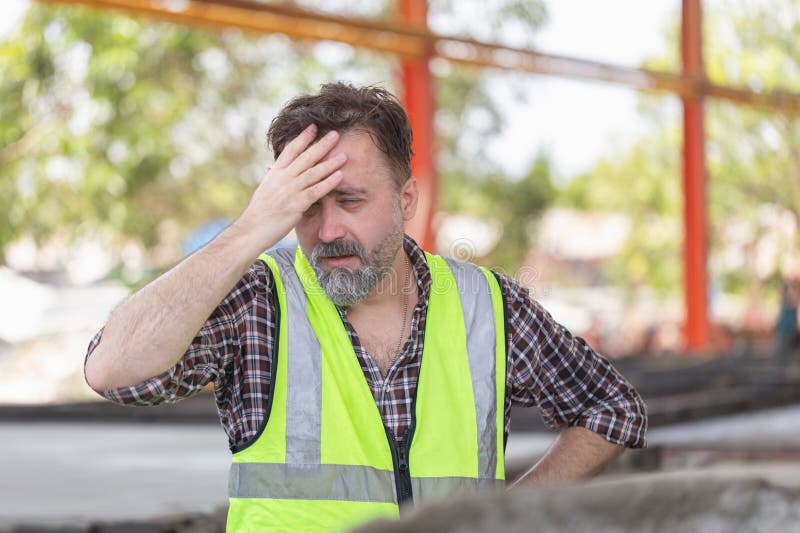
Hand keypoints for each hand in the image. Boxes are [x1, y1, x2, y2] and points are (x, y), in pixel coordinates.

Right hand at [237, 124, 345, 248]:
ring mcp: (290, 191)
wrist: (251, 229)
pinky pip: (316, 191)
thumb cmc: (258, 212)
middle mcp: (283, 178)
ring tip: (343, 155)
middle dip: (321, 145)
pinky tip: (339, 176)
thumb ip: (271, 178)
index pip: (290, 150)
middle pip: (305, 157)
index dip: (302, 138)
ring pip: (313, 172)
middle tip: (335, 134)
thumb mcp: (264, 190)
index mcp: (275, 173)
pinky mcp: (297, 204)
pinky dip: (328, 183)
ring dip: (329, 163)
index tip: (313, 127)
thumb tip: (270, 168)